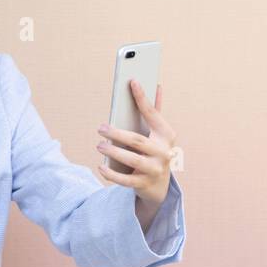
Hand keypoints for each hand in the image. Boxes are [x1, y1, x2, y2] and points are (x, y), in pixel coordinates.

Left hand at [95, 78, 176, 209]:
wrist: (159, 185)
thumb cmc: (154, 151)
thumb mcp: (157, 134)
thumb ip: (154, 112)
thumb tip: (156, 85)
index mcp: (167, 135)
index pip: (153, 113)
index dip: (142, 97)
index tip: (132, 81)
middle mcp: (164, 152)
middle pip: (137, 140)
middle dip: (117, 133)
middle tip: (101, 128)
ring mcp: (156, 169)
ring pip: (132, 159)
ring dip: (113, 152)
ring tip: (99, 145)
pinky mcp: (145, 184)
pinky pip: (126, 180)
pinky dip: (112, 174)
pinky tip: (101, 167)